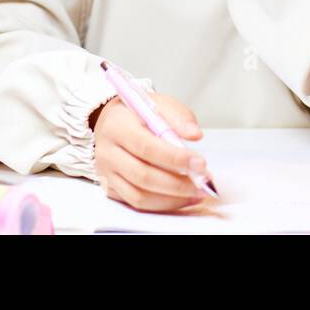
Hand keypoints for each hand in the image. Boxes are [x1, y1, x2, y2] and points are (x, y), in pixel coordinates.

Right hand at [91, 91, 214, 212]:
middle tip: (204, 182)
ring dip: (173, 198)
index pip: (146, 146)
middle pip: (143, 175)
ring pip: (140, 196)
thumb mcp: (159, 104)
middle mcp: (107, 152)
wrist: (112, 122)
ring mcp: (106, 173)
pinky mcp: (110, 189)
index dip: (175, 158)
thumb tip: (194, 134)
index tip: (200, 163)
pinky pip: (137, 204)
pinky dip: (163, 205)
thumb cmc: (138, 114)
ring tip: (197, 193)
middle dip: (178, 183)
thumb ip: (178, 117)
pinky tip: (183, 198)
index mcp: (117, 125)